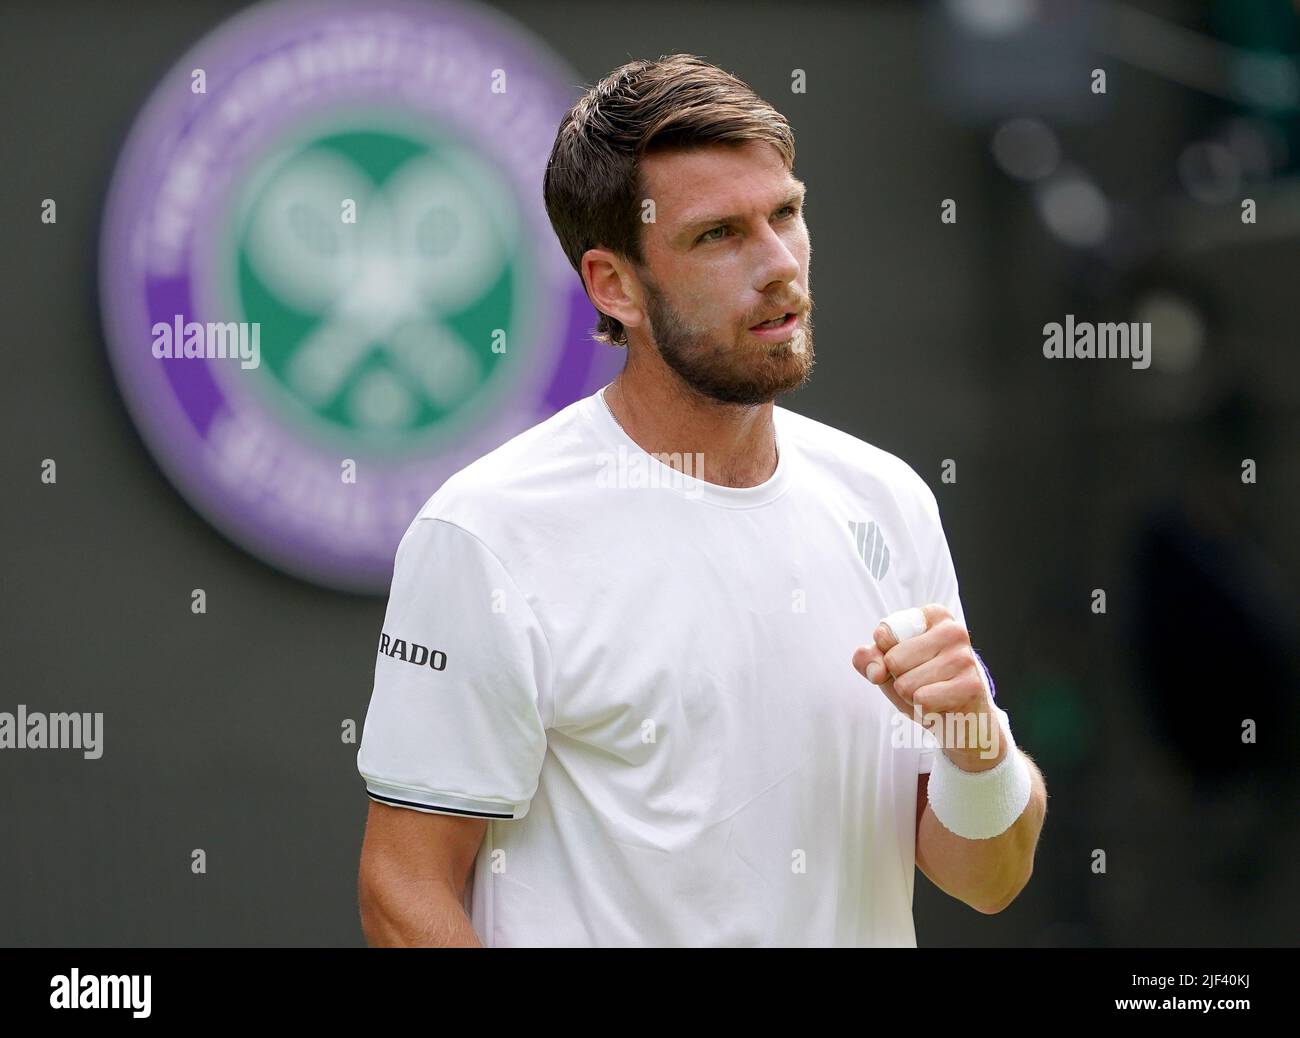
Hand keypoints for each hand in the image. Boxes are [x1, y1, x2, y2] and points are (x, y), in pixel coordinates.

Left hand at [851, 604, 1004, 770]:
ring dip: (911, 697)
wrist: (962, 721)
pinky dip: (924, 710)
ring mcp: (964, 657)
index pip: (883, 635)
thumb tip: (874, 670)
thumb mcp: (890, 668)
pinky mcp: (971, 685)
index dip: (884, 658)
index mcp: (933, 617)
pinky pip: (921, 701)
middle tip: (922, 683)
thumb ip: (870, 659)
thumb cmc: (924, 686)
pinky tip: (942, 706)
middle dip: (899, 680)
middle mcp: (953, 630)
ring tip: (933, 694)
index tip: (907, 663)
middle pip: (893, 660)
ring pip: (905, 684)